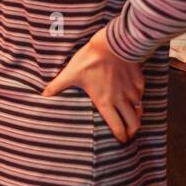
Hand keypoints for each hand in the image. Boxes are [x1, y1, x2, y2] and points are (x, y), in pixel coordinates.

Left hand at [42, 28, 143, 143]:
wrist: (113, 44)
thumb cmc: (90, 60)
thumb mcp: (70, 73)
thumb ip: (57, 86)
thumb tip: (43, 95)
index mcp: (105, 101)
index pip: (116, 126)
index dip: (120, 136)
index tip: (121, 142)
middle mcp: (121, 99)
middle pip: (133, 123)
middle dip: (131, 131)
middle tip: (128, 135)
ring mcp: (131, 90)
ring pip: (139, 110)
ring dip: (136, 117)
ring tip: (132, 120)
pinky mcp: (138, 81)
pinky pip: (141, 95)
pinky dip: (138, 100)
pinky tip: (134, 99)